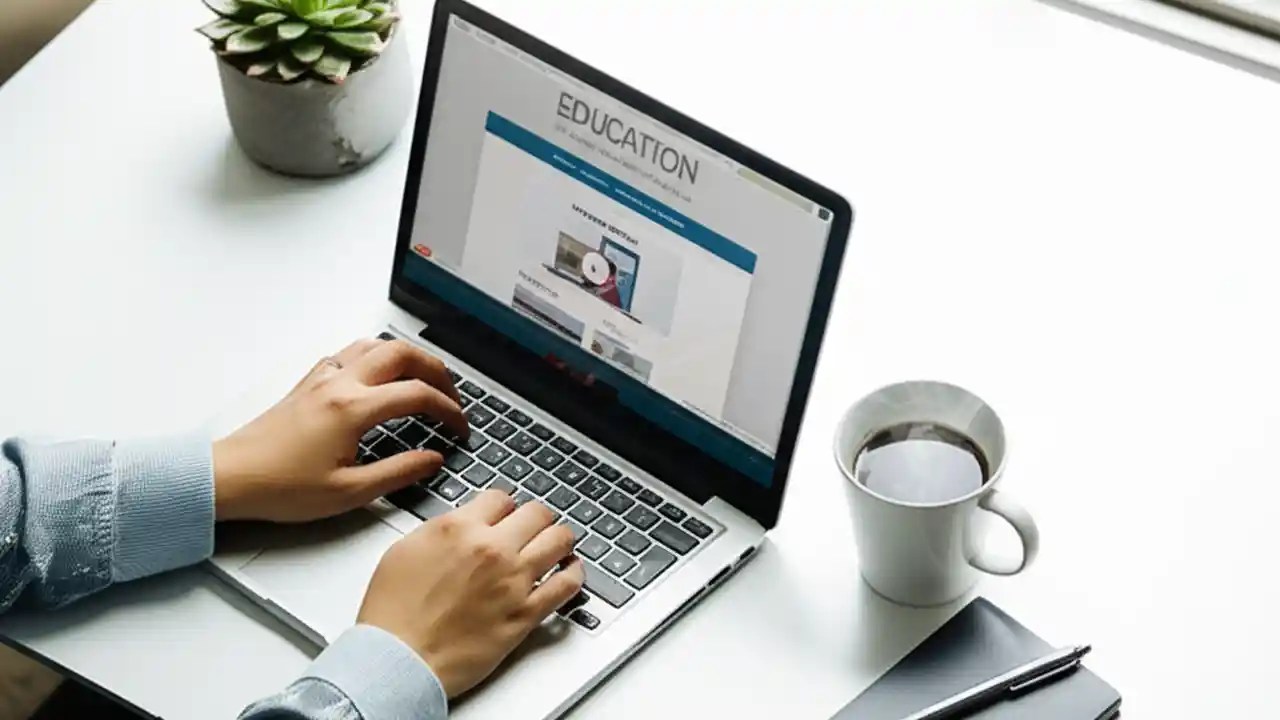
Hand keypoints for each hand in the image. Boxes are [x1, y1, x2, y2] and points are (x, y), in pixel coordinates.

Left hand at [212, 338, 468, 522]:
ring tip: (423, 378)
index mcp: (354, 409)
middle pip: (403, 354)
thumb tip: (432, 460)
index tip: (459, 427)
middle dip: (437, 371)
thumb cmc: (280, 487)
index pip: (418, 395)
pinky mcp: (309, 383)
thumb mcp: (349, 493)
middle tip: (451, 395)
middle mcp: (340, 384)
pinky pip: (349, 353)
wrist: (231, 478)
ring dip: (407, 356)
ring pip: (376, 345)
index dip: (449, 410)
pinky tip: (378, 375)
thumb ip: (398, 472)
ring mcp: (322, 379)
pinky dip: (375, 356)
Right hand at [357, 490, 585, 697]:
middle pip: (537, 513)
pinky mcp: (525, 613)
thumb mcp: (406, 550)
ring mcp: (513, 580)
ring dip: (560, 540)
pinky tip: (571, 571)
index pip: (501, 498)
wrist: (399, 659)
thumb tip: (460, 524)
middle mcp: (491, 549)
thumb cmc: (394, 613)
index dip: (504, 507)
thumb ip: (441, 530)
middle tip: (535, 527)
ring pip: (559, 541)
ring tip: (558, 544)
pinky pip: (566, 585)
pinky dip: (574, 574)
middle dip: (536, 518)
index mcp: (459, 528)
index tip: (506, 514)